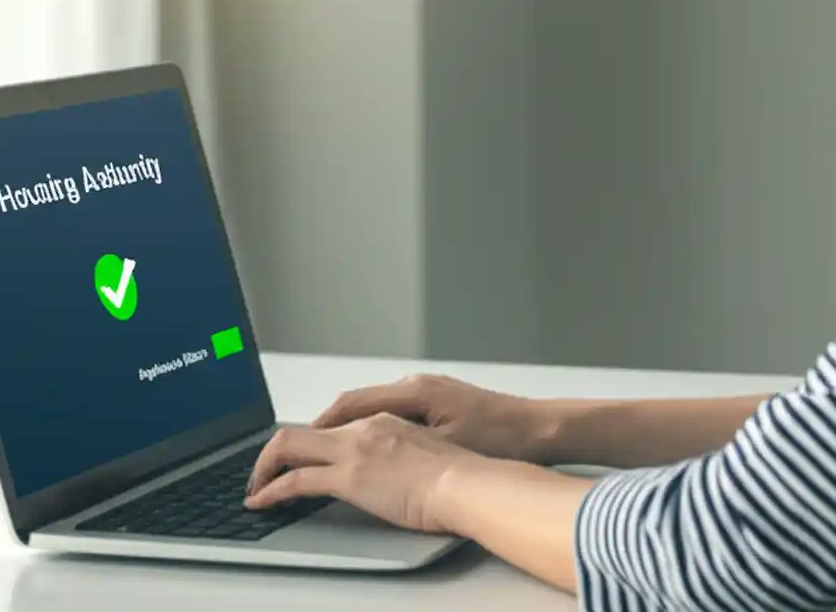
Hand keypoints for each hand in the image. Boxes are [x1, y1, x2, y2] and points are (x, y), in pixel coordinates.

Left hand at [244, 413, 479, 532]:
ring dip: (265, 468)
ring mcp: (354, 450)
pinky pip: (294, 480)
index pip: (333, 423)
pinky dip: (271, 490)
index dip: (310, 440)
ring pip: (289, 447)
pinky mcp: (347, 477)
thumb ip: (406, 453)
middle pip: (302, 429)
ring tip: (256, 488)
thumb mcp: (432, 453)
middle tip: (264, 471)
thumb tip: (396, 470)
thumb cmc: (463, 476)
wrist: (468, 483)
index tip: (301, 456)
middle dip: (275, 451)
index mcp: (386, 420)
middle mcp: (364, 428)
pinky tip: (261, 502)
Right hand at [312, 375, 553, 462]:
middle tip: (300, 448)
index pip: (351, 403)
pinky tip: (371, 446)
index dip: (320, 424)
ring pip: (375, 405)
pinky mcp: (441, 403)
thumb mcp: (442, 447)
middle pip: (357, 402)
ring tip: (329, 449)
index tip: (295, 441)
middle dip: (327, 425)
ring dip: (350, 426)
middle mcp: (418, 385)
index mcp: (414, 392)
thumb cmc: (500, 436)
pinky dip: (373, 426)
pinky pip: (394, 410)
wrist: (540, 430)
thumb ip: (399, 446)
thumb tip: (362, 451)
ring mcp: (430, 391)